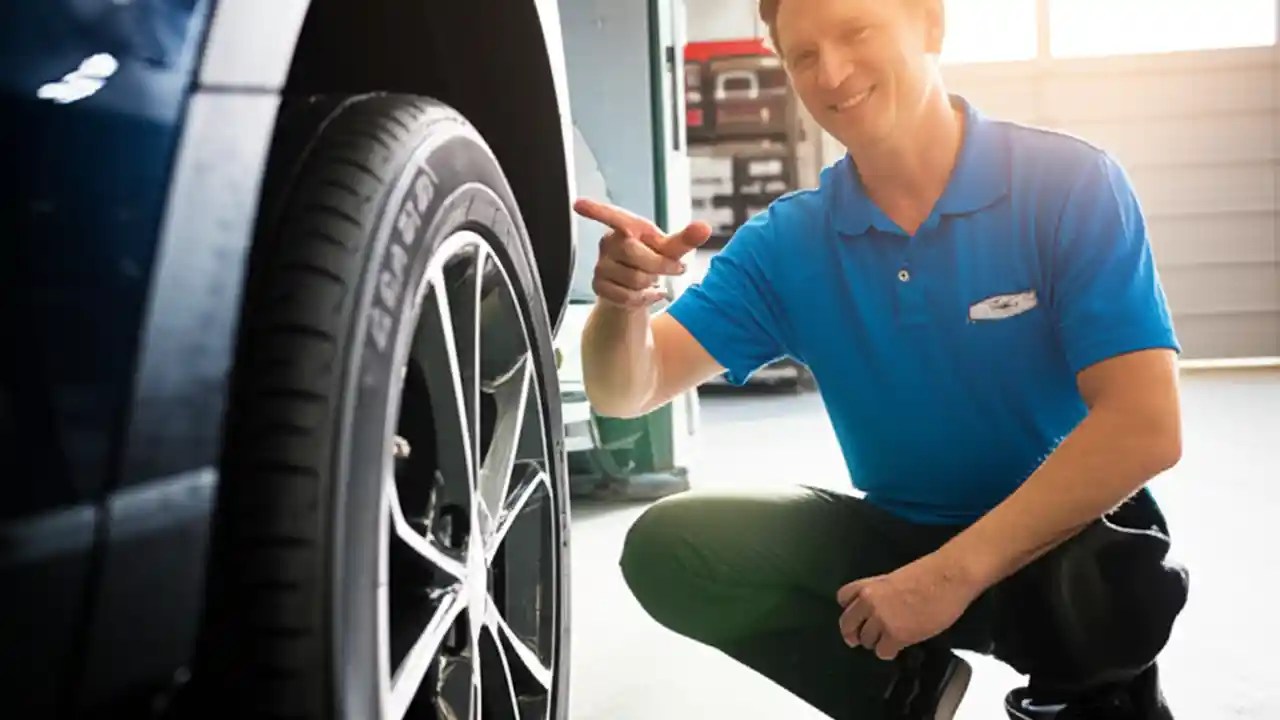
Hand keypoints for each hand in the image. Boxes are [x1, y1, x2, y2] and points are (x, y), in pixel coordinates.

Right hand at [573, 198, 711, 309]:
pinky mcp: (598, 287)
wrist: (636, 290)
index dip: (596, 210)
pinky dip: (644, 299)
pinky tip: (646, 295)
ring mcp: (601, 266)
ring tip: (651, 281)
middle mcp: (609, 243)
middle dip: (661, 266)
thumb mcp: (669, 248)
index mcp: (625, 228)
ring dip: (651, 284)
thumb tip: (704, 227)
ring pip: (635, 279)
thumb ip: (685, 239)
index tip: (578, 204)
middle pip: (636, 254)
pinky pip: (627, 296)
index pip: (611, 216)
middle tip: (673, 269)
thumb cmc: (651, 260)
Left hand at [836, 554, 980, 660]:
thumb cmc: (929, 574)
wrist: (948, 577)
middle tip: (864, 639)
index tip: (858, 616)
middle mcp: (868, 602)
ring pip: (866, 641)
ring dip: (877, 642)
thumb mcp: (894, 579)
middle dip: (854, 634)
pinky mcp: (896, 635)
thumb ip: (880, 593)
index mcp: (868, 585)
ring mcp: (881, 620)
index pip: (843, 598)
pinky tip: (900, 646)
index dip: (851, 609)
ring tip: (891, 639)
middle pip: (847, 625)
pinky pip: (883, 652)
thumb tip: (878, 609)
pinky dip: (890, 652)